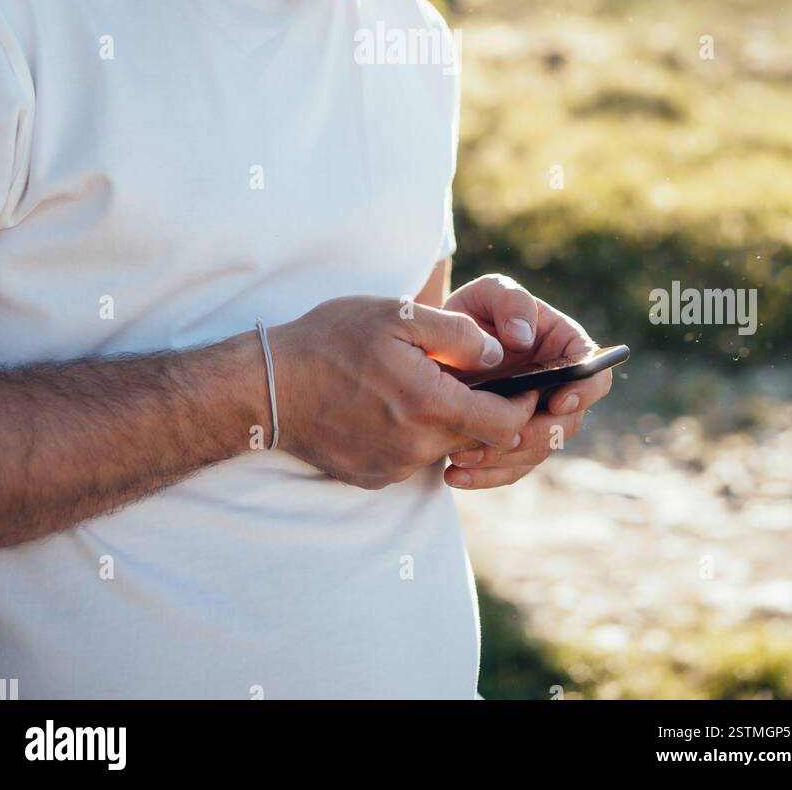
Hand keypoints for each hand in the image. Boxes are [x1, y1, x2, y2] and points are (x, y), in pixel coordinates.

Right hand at [265, 295, 539, 489]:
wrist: (267, 386)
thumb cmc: (331, 340)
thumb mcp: (397, 316)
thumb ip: (457, 335)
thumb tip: (499, 356)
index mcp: (430, 405)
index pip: (506, 425)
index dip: (524, 404)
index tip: (524, 382)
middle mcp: (417, 447)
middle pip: (477, 437)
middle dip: (483, 408)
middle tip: (466, 373)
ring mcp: (394, 467)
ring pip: (443, 445)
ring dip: (443, 418)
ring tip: (416, 381)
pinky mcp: (373, 476)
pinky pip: (412, 457)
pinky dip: (412, 433)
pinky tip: (386, 403)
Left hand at [440, 274, 613, 489]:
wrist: (434, 344)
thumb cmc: (471, 311)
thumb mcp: (488, 293)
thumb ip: (511, 302)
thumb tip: (524, 337)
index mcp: (564, 348)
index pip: (594, 372)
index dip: (585, 390)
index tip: (557, 400)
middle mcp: (557, 387)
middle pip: (567, 422)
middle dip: (538, 434)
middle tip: (506, 437)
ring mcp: (534, 417)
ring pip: (536, 450)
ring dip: (505, 458)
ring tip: (463, 455)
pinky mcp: (509, 440)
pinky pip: (507, 467)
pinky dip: (484, 475)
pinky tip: (455, 473)